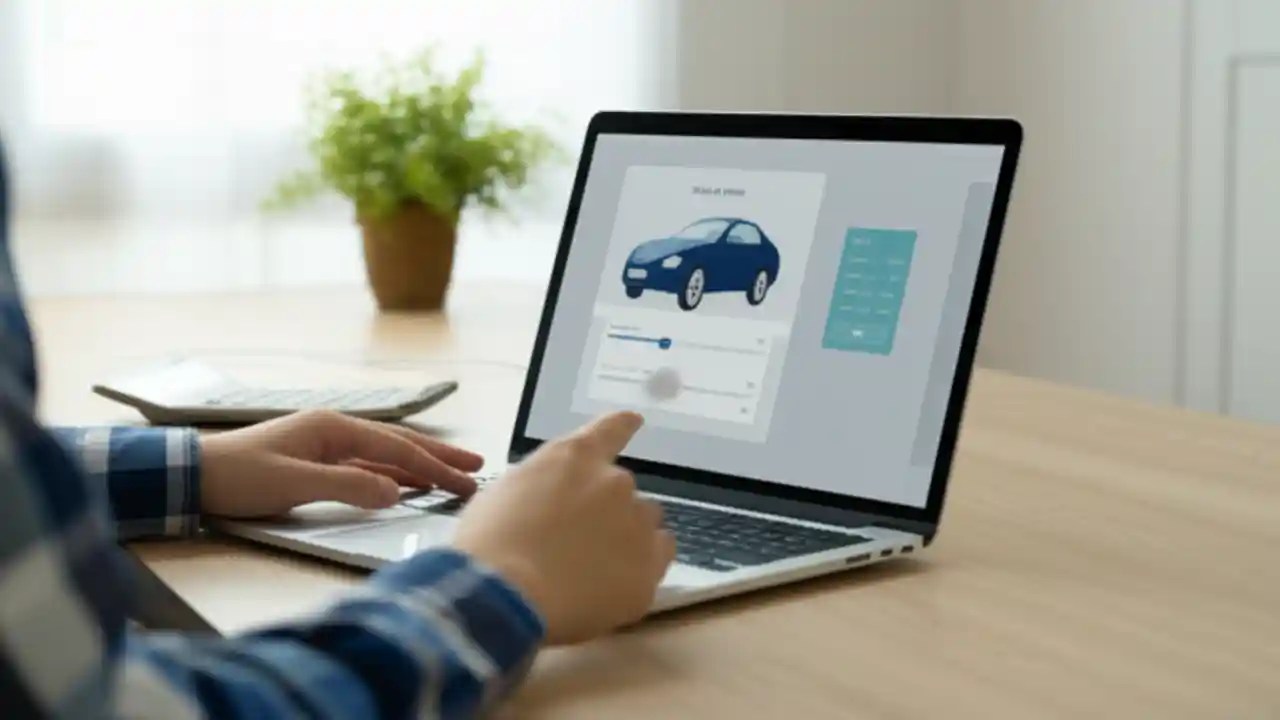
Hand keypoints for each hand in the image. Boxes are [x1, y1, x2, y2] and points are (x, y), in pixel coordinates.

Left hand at [199, 409, 481, 517]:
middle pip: (398, 444)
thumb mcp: (293, 484)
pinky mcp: (314, 463)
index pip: (397, 449)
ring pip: (384, 456)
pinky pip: (366, 467)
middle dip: (439, 456)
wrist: (191, 475)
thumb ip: (348, 487)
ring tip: (452, 473)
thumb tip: (396, 494)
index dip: (435, 466)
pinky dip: (393, 475)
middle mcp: (334, 431)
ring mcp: (324, 446)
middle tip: (477, 466)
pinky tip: (405, 485)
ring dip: (419, 465)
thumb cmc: (238, 477)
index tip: (467, 480)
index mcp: (333, 428)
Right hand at [453, 411, 675, 644]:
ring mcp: (637, 524)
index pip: (610, 429)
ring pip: (645, 523)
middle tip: (577, 541)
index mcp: (575, 458)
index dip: (623, 425)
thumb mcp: (503, 495)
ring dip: (627, 536)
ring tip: (596, 568)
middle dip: (605, 510)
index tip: (634, 420)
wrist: (506, 595)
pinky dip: (641, 565)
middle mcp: (614, 483)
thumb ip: (539, 488)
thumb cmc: (488, 544)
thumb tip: (548, 502)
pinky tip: (615, 583)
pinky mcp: (650, 567)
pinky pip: (658, 556)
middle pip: (622, 490)